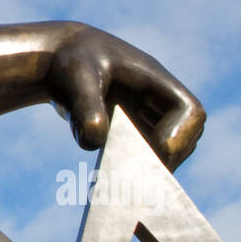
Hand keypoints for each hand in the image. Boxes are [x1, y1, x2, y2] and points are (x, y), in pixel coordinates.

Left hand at [44, 24, 204, 170]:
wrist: (51, 61)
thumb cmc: (67, 61)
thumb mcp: (74, 77)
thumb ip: (85, 106)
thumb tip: (94, 141)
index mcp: (152, 78)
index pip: (189, 110)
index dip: (181, 134)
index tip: (156, 150)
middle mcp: (154, 99)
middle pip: (184, 135)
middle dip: (168, 157)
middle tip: (137, 175)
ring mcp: (144, 115)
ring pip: (166, 149)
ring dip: (150, 166)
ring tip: (122, 180)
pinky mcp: (129, 131)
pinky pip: (143, 155)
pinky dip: (132, 169)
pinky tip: (110, 180)